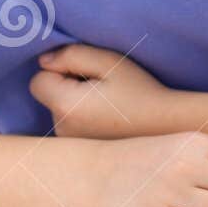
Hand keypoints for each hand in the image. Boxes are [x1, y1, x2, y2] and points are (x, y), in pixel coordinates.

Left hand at [30, 43, 173, 139]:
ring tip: (109, 103)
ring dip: (76, 102)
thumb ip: (71, 55)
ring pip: (59, 111)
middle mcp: (62, 130)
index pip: (38, 81)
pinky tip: (108, 118)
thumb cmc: (140, 90)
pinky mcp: (82, 152)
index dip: (59, 70)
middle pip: (49, 97)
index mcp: (65, 106)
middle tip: (103, 88)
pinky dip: (83, 118)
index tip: (87, 73)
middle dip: (67, 87)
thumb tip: (44, 61)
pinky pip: (71, 126)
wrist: (168, 126)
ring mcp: (72, 144)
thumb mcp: (109, 61)